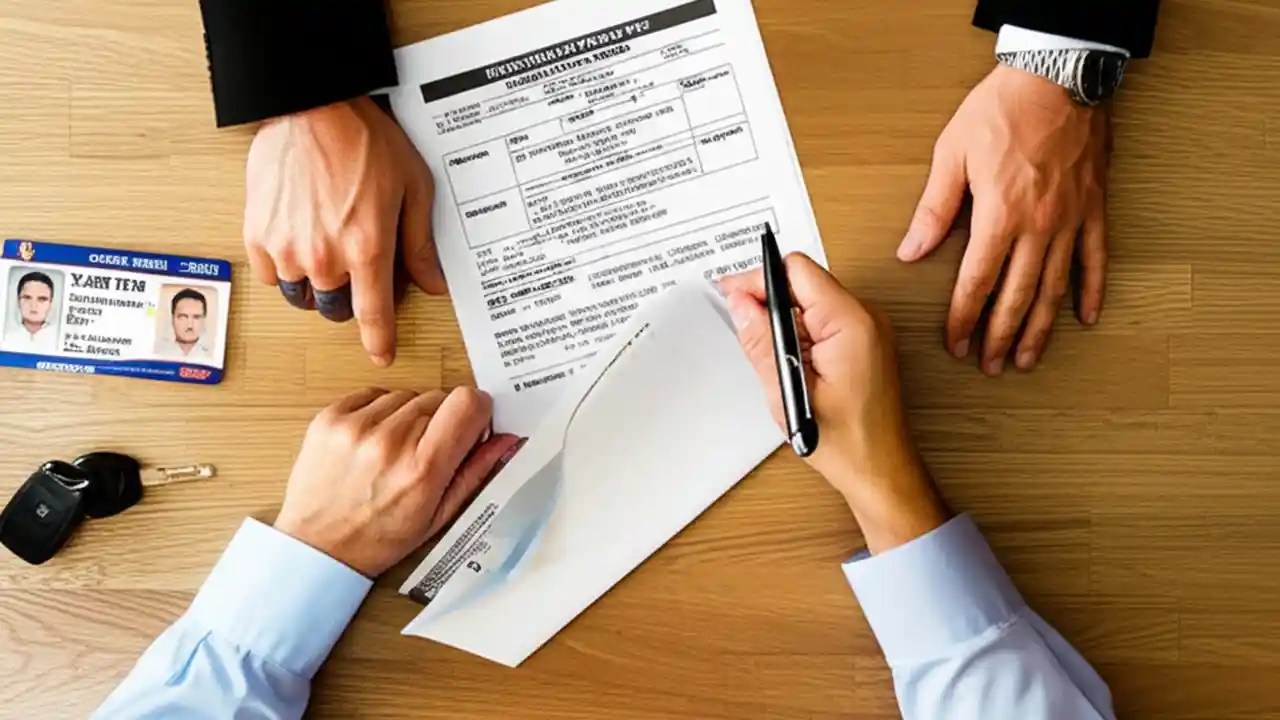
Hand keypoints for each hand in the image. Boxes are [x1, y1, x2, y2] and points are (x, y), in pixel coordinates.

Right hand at [243, 97, 445, 366]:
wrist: (311, 106)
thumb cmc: (364, 140)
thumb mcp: (413, 188)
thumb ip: (420, 243)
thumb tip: (433, 283)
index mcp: (367, 248)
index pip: (373, 315)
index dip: (378, 340)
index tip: (381, 354)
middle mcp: (324, 257)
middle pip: (335, 310)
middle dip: (348, 300)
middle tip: (354, 269)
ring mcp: (287, 248)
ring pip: (302, 295)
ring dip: (315, 284)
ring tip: (326, 251)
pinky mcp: (257, 234)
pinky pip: (272, 274)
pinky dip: (285, 267)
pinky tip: (298, 240)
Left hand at [274, 387, 521, 576]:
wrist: (316, 547)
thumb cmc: (378, 537)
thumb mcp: (438, 515)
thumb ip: (476, 471)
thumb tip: (507, 439)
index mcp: (423, 470)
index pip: (468, 403)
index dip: (475, 411)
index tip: (469, 426)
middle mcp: (390, 442)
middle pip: (439, 397)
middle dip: (440, 420)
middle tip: (423, 452)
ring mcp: (356, 427)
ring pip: (407, 395)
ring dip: (407, 416)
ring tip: (393, 451)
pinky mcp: (329, 418)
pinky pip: (373, 394)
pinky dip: (377, 412)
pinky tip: (371, 442)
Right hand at [721, 254, 948, 552]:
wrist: (880, 470)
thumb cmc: (845, 440)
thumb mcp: (788, 389)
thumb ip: (761, 340)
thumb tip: (740, 304)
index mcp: (850, 322)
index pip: (797, 270)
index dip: (759, 279)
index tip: (733, 295)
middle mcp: (865, 316)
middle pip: (803, 281)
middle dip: (767, 299)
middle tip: (742, 325)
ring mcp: (867, 328)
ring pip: (810, 301)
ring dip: (783, 319)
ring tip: (769, 355)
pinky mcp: (863, 340)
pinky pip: (822, 320)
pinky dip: (798, 333)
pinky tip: (789, 362)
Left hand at [898, 65, 1110, 375]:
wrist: (1057, 77)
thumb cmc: (1002, 110)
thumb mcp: (952, 155)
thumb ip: (933, 209)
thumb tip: (911, 251)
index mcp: (1000, 216)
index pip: (977, 282)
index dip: (963, 319)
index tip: (955, 344)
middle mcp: (1039, 226)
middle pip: (1017, 296)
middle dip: (1000, 336)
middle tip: (990, 365)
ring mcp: (1071, 220)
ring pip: (1055, 287)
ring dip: (1041, 328)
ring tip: (1028, 358)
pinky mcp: (1094, 208)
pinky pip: (1097, 258)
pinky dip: (1093, 290)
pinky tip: (1086, 317)